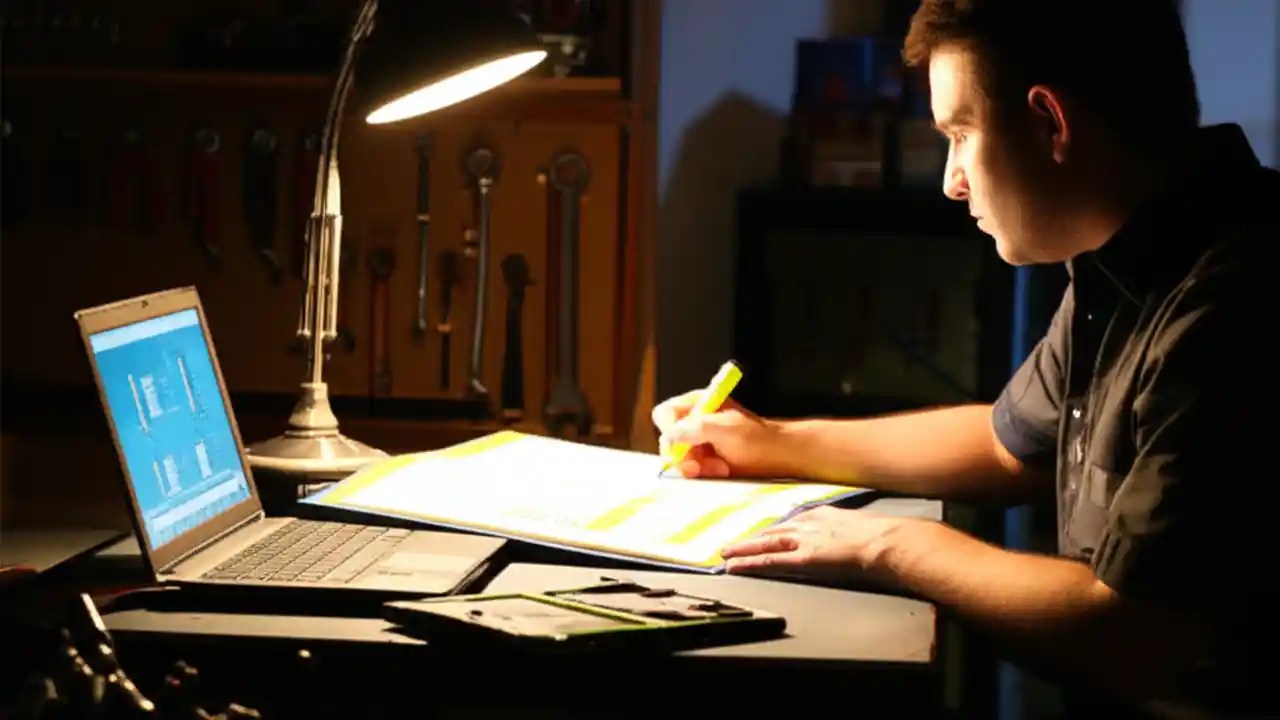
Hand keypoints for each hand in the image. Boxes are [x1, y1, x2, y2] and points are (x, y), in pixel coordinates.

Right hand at [650, 390, 784, 477]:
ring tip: (720, 468)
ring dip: (695, 466)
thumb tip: (670, 436)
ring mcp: (698, 440)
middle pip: (668, 438)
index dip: (669, 430)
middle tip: (698, 467)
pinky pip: (689, 468)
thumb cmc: (758, 438)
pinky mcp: (704, 458)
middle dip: (683, 454)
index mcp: (699, 403)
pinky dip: (702, 472)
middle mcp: (694, 420)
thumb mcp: (727, 430)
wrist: (779, 456)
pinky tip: (721, 471)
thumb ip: (697, 429)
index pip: (666, 413)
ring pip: (678, 457)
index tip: (682, 446)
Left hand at [719, 506, 909, 584]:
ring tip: (724, 555)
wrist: (887, 541)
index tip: (760, 536)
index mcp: (821, 515)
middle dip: (751, 539)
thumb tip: (837, 537)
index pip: (789, 524)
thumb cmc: (880, 537)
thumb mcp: (855, 525)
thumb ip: (840, 530)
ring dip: (743, 550)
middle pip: (772, 532)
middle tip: (732, 544)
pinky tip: (734, 566)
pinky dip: (749, 563)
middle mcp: (807, 524)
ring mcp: (804, 541)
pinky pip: (769, 561)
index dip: (772, 532)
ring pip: (765, 545)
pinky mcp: (803, 558)